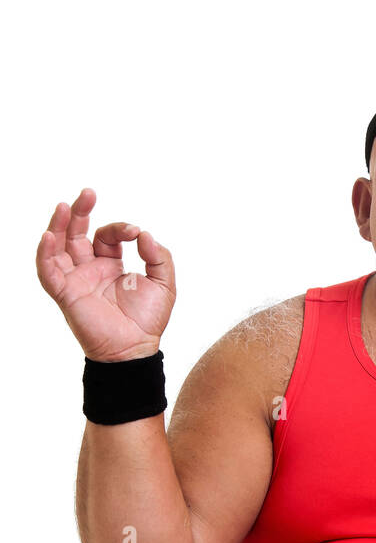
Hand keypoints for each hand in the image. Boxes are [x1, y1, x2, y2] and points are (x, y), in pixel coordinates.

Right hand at [35, 187, 175, 360]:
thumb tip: (144, 234)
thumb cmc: (148, 321)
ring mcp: (75, 280)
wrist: (136, 349)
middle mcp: (89, 269)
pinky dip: (45, 253)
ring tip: (65, 206)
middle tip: (88, 193)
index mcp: (110, 265)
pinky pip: (48, 271)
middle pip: (77, 233)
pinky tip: (49, 236)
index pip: (107, 236)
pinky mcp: (65, 294)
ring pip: (58, 246)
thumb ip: (159, 257)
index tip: (136, 233)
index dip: (120, 229)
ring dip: (59, 225)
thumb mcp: (163, 284)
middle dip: (81, 211)